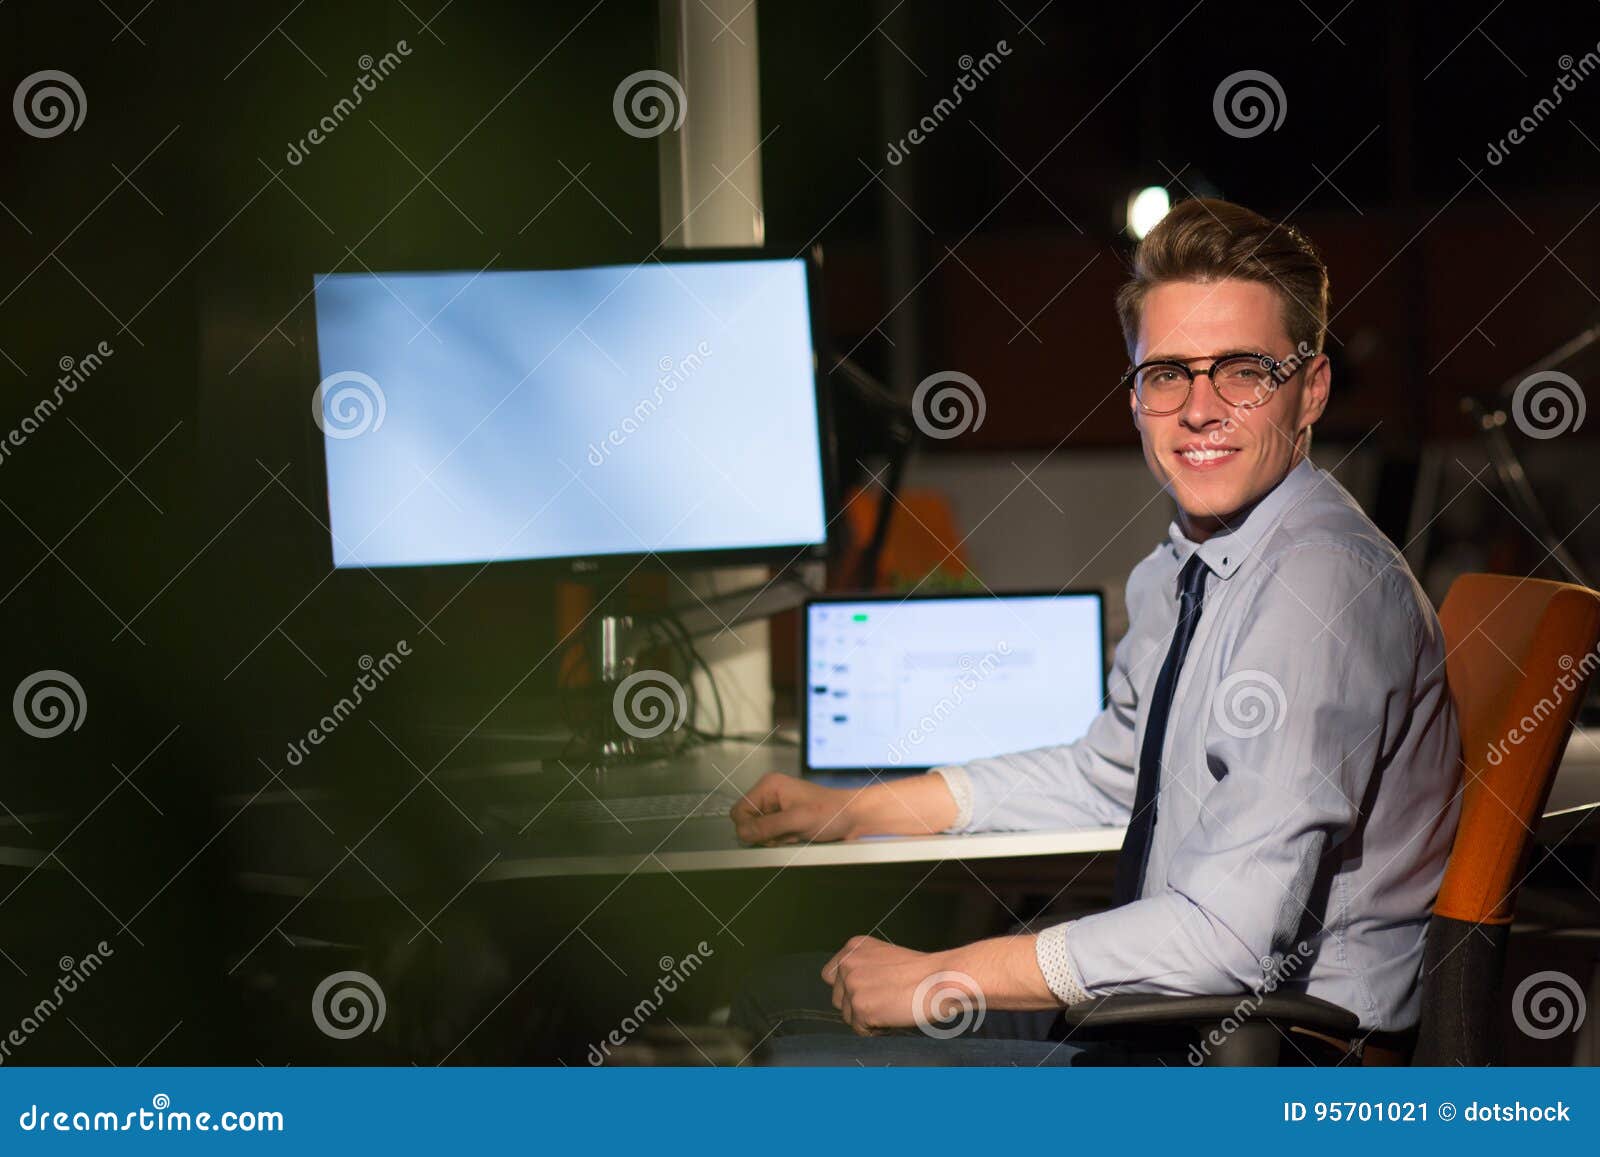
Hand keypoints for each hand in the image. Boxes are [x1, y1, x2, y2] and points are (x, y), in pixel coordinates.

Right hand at [729, 772, 859, 844]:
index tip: (766, 834)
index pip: (739, 811)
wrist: (852, 817)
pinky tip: (796, 836)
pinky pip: (771, 836)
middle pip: (747, 823)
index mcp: (769, 786)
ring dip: (775, 838)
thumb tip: (743, 832)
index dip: (749, 827)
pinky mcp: (783, 819)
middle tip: (785, 833)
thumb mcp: (798, 820)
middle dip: (764, 834)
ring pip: (759, 832)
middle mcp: (770, 795)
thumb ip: (768, 826)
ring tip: (794, 833)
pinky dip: (781, 840)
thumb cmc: (832, 811)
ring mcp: (776, 808)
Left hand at [821, 935, 967, 1035]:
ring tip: (891, 1010)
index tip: (867, 993)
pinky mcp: (861, 1008)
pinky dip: (875, 1030)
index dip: (847, 989)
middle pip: (838, 998)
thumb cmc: (922, 971)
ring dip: (866, 1019)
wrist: (940, 978)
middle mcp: (847, 964)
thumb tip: (854, 990)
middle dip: (857, 1006)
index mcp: (853, 947)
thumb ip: (865, 967)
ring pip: (847, 1016)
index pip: (831, 975)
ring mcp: (852, 986)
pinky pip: (860, 1030)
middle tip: (884, 1003)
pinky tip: (893, 1018)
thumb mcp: (886, 956)